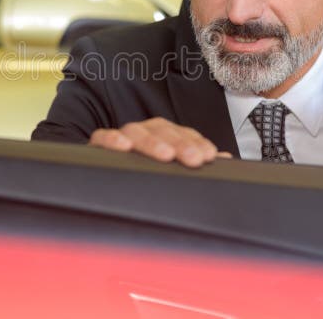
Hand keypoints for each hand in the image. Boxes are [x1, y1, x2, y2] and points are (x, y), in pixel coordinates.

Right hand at [89, 117, 231, 167]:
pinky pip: (101, 137)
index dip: (196, 141)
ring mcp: (120, 138)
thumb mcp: (174, 171)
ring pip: (135, 131)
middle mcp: (142, 133)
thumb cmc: (145, 176)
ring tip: (166, 156)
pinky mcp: (97, 146)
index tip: (209, 156)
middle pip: (161, 129)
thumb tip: (225, 160)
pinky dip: (111, 140)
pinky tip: (123, 147)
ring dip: (152, 142)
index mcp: (162, 137)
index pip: (181, 132)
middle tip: (194, 159)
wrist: (107, 192)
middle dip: (180, 143)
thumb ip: (195, 162)